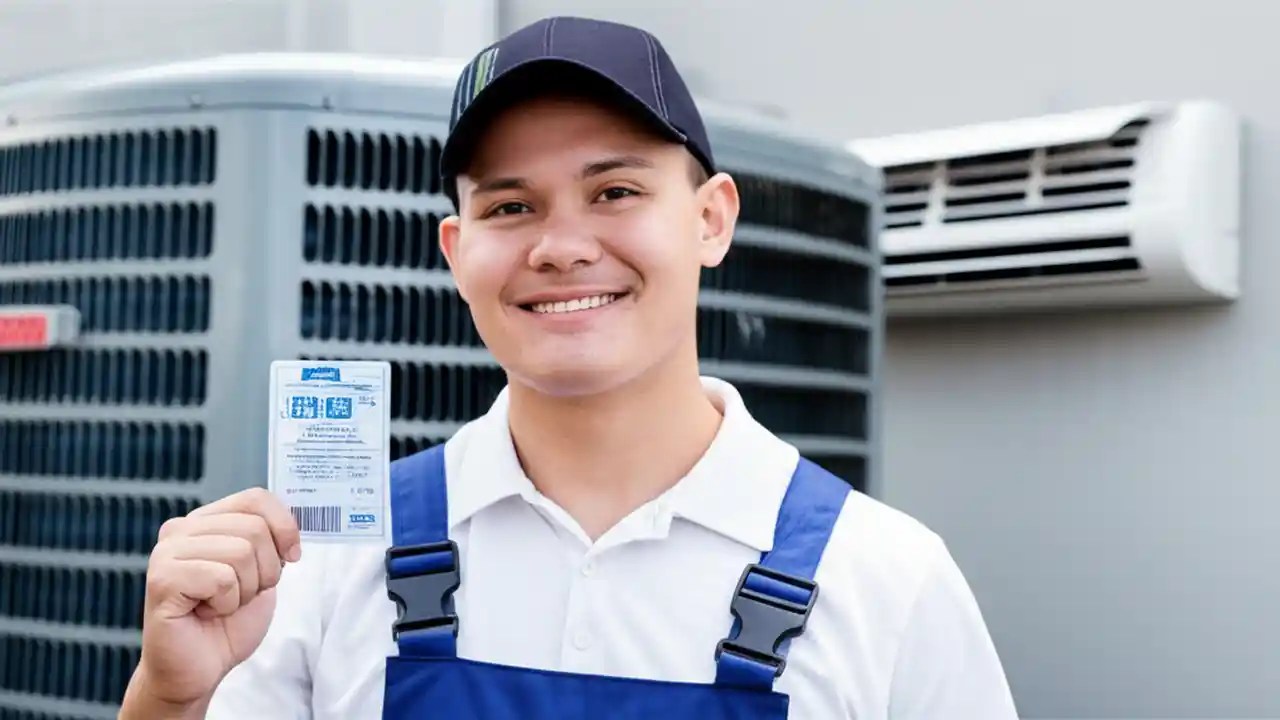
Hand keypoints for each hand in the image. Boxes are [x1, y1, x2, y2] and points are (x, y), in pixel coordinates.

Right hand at [127, 487, 301, 709]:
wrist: (199, 669)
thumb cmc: (228, 622)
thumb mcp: (262, 570)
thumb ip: (270, 539)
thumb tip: (291, 520)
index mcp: (204, 520)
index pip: (256, 498)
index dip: (284, 526)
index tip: (291, 557)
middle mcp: (180, 529)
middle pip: (254, 528)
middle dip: (266, 570)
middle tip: (242, 594)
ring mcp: (166, 553)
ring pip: (241, 552)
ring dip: (245, 590)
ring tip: (221, 605)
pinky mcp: (162, 580)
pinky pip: (222, 579)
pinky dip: (227, 604)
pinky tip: (206, 613)